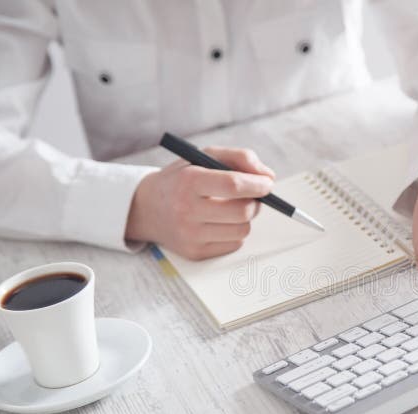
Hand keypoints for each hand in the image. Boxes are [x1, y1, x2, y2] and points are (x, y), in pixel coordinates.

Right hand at [126, 146, 274, 259]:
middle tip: (253, 196)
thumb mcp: (205, 156)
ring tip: (232, 208)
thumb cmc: (184, 178)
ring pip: (242, 230)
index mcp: (189, 181)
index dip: (257, 185)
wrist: (147, 208)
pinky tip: (220, 222)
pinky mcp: (195, 253)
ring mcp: (190, 235)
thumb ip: (240, 158)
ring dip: (246, 218)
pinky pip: (234, 244)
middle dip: (256, 203)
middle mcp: (186, 210)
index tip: (267, 184)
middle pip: (242, 212)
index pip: (233, 185)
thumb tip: (269, 177)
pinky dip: (235, 232)